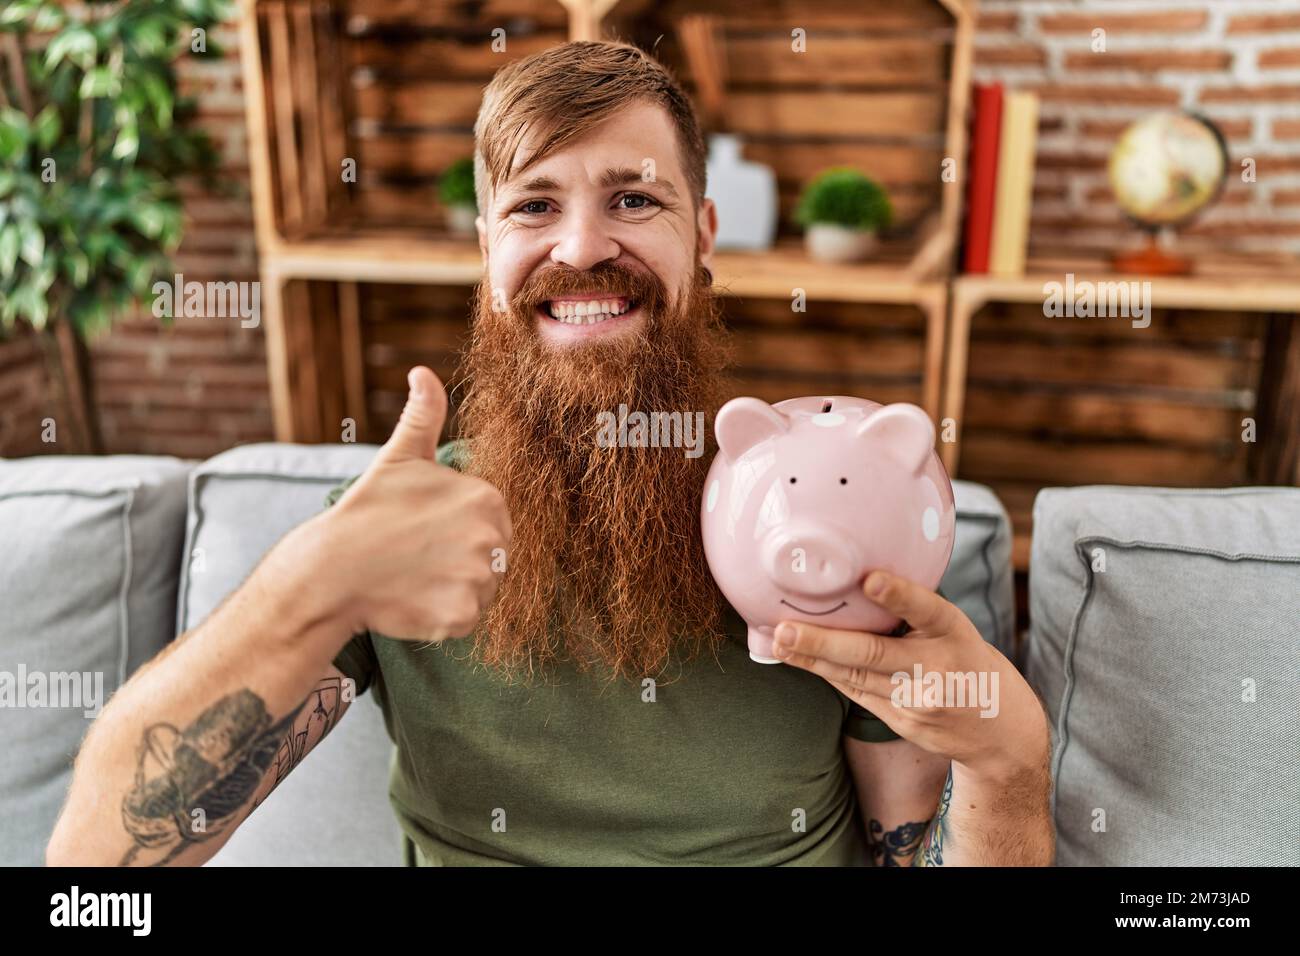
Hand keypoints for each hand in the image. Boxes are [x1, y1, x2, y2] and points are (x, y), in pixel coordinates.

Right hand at [306, 366, 511, 641]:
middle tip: (419, 556)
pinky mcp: (461, 616)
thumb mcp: (401, 457)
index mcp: (487, 499)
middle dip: (462, 560)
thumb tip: (423, 373)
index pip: (494, 523)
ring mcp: (477, 580)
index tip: (427, 531)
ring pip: (483, 590)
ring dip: (454, 589)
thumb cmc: (368, 510)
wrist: (331, 569)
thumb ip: (424, 416)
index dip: (460, 529)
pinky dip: (443, 615)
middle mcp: (492, 538)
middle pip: (494, 558)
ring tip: (415, 575)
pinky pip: (467, 619)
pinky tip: (414, 599)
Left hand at [772, 570, 1048, 783]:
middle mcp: (938, 668)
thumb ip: (917, 614)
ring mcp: (919, 701)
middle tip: (787, 629)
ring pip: (856, 676)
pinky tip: (798, 659)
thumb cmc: (969, 663)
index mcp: (957, 634)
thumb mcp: (957, 632)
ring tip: (779, 642)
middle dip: (825, 642)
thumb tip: (859, 579)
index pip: (929, 610)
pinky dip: (826, 674)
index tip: (870, 580)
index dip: (899, 595)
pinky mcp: (903, 722)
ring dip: (812, 659)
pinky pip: (857, 693)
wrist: (1001, 733)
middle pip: (875, 654)